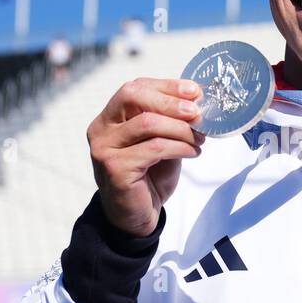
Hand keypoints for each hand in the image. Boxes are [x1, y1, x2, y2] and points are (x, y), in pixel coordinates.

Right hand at [86, 77, 204, 236]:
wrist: (136, 216)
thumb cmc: (149, 176)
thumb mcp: (160, 141)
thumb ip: (169, 120)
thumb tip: (197, 100)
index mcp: (109, 117)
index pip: (135, 88)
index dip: (166, 86)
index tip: (194, 91)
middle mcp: (101, 129)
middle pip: (133, 96)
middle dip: (170, 101)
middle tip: (197, 113)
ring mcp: (104, 149)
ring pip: (147, 123)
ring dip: (181, 129)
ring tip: (199, 139)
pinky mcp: (115, 168)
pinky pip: (154, 148)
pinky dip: (179, 147)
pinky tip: (192, 152)